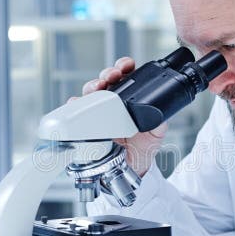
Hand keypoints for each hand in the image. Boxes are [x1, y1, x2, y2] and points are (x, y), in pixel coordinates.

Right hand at [79, 57, 166, 176]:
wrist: (132, 169)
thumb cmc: (142, 148)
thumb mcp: (155, 134)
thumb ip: (159, 122)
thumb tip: (160, 114)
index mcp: (129, 100)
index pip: (125, 77)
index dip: (124, 67)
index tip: (126, 66)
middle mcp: (112, 104)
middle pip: (105, 81)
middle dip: (107, 74)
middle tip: (112, 76)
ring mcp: (98, 114)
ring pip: (90, 93)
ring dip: (92, 86)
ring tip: (98, 87)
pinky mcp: (86, 127)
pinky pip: (76, 113)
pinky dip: (74, 106)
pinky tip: (77, 103)